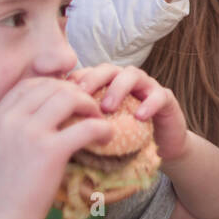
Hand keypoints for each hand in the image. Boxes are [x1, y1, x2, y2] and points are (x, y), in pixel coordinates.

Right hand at [0, 77, 113, 218]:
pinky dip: (102, 128)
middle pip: (51, 86)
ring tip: (97, 120)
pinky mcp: (50, 151)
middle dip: (75, 93)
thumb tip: (38, 128)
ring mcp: (29, 133)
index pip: (27, 84)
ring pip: (69, 97)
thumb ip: (10, 134)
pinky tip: (106, 138)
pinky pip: (86, 127)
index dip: (53, 86)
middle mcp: (10, 120)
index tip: (67, 100)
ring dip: (89, 105)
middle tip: (88, 110)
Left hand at [68, 64, 189, 161]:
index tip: (60, 95)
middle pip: (108, 69)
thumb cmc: (126, 140)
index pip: (89, 73)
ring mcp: (147, 87)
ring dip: (118, 88)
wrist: (160, 149)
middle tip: (81, 95)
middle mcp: (126, 81)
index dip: (75, 80)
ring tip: (107, 107)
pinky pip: (159, 95)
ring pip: (133, 74)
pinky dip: (149, 103)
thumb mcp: (101, 130)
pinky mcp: (167, 98)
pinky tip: (139, 116)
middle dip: (93, 79)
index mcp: (107, 85)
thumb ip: (81, 122)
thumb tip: (51, 126)